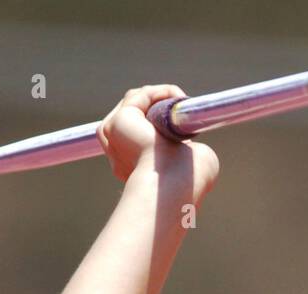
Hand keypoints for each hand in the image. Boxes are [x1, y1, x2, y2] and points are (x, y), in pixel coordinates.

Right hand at [96, 84, 219, 200]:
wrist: (174, 187)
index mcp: (133, 163)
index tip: (182, 126)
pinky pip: (137, 96)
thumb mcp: (194, 163)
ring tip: (182, 101)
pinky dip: (159, 92)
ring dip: (159, 96)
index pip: (141, 133)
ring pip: (134, 102)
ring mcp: (114, 135)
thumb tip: (192, 142)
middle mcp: (118, 149)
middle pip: (135, 114)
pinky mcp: (118, 122)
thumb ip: (190, 150)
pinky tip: (178, 97)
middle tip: (182, 110)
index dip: (160, 124)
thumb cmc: (188, 182)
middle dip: (158, 106)